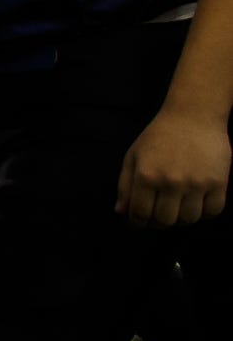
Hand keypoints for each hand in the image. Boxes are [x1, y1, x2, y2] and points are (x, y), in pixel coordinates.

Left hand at [119, 107, 231, 227]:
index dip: (137, 223)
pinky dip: (204, 214)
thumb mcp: (133, 156)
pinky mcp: (218, 182)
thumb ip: (125, 186)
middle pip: (164, 221)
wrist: (193, 116)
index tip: (138, 223)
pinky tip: (196, 204)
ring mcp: (196, 183)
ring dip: (181, 219)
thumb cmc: (159, 136)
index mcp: (146, 176)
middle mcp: (171, 182)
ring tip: (177, 208)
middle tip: (158, 215)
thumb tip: (122, 212)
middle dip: (158, 223)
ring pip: (189, 220)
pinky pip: (212, 212)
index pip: (140, 214)